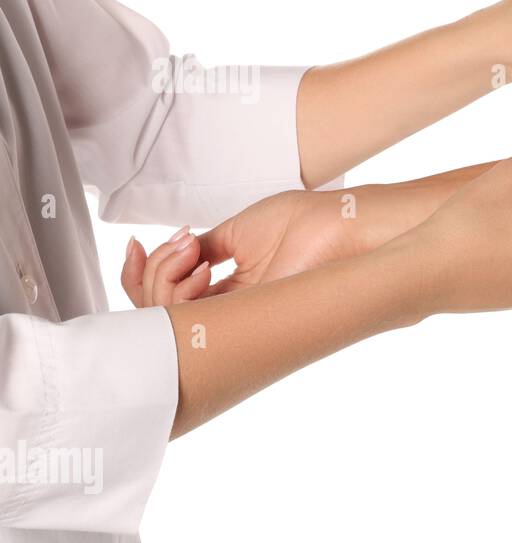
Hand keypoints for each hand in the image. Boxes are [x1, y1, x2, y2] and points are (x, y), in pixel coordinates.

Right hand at [121, 167, 486, 305]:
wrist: (347, 225)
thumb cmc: (309, 221)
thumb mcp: (240, 230)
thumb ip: (204, 247)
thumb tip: (172, 252)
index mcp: (232, 292)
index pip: (167, 298)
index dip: (139, 276)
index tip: (132, 245)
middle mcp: (232, 312)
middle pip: (156, 313)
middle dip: (147, 277)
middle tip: (178, 247)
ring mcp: (238, 318)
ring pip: (164, 318)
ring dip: (161, 277)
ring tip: (192, 251)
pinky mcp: (247, 318)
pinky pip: (188, 320)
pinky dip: (175, 288)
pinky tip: (196, 265)